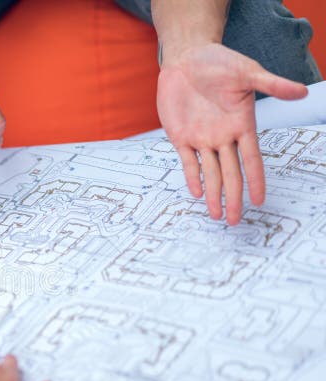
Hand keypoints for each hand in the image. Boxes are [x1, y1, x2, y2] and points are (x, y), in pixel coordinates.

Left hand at [157, 43, 306, 224]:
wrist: (187, 57)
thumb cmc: (219, 62)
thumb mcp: (248, 72)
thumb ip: (272, 84)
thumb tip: (303, 92)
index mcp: (242, 125)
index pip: (251, 159)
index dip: (256, 180)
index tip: (260, 200)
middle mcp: (223, 136)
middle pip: (230, 173)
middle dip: (233, 197)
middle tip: (234, 220)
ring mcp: (202, 138)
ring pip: (210, 173)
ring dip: (213, 194)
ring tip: (216, 215)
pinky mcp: (181, 136)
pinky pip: (188, 161)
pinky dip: (192, 176)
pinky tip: (197, 192)